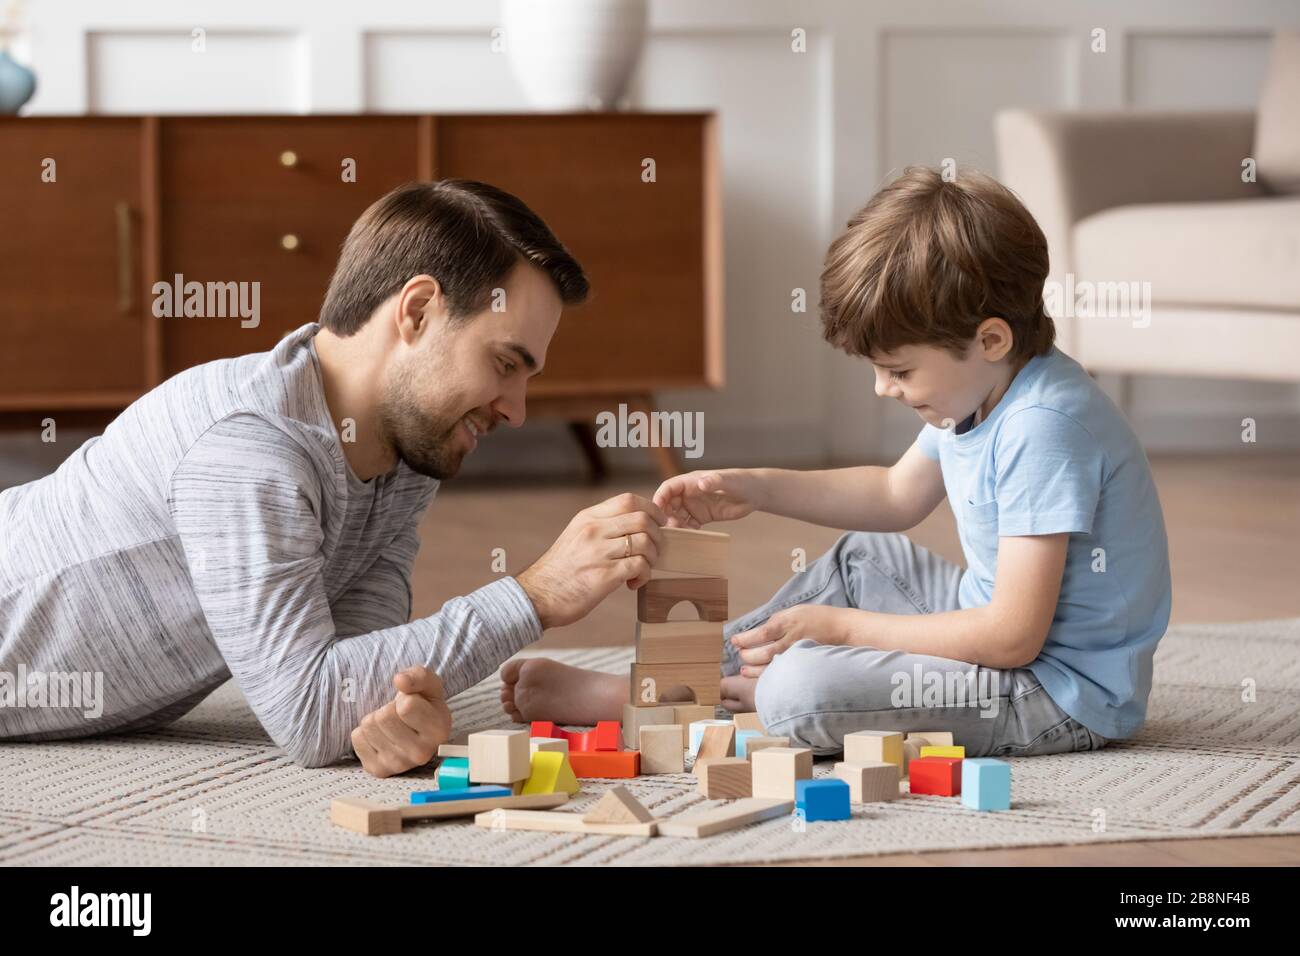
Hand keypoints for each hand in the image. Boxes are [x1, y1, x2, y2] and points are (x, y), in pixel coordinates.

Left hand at [351, 665, 452, 777]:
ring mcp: (399, 764)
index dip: (406, 697)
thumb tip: (400, 680)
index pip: (406, 706)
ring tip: (390, 725)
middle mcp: (421, 753)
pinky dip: (365, 733)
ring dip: (376, 719)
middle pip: (384, 717)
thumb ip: (417, 676)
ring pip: (369, 726)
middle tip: (399, 715)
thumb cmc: (423, 703)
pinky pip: (357, 738)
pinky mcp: (378, 769)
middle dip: (388, 708)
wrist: (414, 728)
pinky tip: (381, 736)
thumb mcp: (428, 684)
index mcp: (438, 731)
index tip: (414, 703)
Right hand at [517, 492, 665, 629]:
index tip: (659, 523)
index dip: (652, 509)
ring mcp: (599, 553)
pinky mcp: (604, 576)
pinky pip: (639, 566)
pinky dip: (644, 575)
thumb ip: (601, 526)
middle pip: (643, 519)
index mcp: (588, 518)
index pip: (628, 500)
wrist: (537, 596)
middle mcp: (594, 531)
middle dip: (658, 536)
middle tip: (654, 551)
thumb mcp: (576, 536)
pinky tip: (633, 583)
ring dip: (652, 558)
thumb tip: (634, 523)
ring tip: (642, 569)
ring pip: (645, 543)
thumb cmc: (560, 569)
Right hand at [652, 468, 763, 527]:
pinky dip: (686, 532)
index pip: (669, 488)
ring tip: (679, 534)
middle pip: (668, 504)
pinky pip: (688, 525)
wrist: (755, 493)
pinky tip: (690, 537)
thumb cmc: (742, 481)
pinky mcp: (702, 517)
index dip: (660, 497)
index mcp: (692, 481)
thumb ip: (715, 481)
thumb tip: (701, 483)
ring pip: (677, 516)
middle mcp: (690, 494)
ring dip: (674, 526)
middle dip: (665, 516)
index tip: (656, 511)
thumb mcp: (729, 480)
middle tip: (669, 528)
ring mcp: (695, 506)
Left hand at [730, 605, 848, 676]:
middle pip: (764, 652)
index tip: (734, 641)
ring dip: (754, 669)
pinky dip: (768, 675)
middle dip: (747, 655)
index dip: (744, 639)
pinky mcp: (803, 662)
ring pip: (771, 665)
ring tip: (744, 669)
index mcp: (787, 622)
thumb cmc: (816, 617)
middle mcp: (791, 638)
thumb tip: (758, 632)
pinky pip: (782, 671)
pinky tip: (760, 676)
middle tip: (740, 654)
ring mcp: (798, 653)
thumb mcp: (794, 611)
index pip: (761, 633)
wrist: (841, 628)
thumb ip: (776, 621)